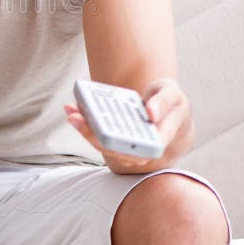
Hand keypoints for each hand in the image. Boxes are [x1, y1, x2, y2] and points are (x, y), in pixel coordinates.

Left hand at [63, 77, 192, 173]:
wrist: (170, 114)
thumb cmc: (172, 103)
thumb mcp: (173, 94)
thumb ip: (164, 101)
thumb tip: (151, 114)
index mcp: (157, 142)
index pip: (134, 148)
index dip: (116, 141)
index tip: (100, 129)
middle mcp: (140, 150)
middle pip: (112, 149)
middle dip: (90, 134)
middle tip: (74, 116)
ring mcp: (128, 148)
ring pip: (103, 145)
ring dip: (84, 129)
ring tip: (71, 110)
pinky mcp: (117, 141)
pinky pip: (99, 136)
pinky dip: (85, 124)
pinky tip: (74, 108)